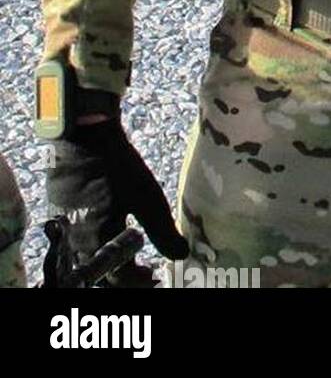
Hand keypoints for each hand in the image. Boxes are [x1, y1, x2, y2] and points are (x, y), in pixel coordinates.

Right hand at [46, 116, 187, 284]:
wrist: (85, 135)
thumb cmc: (118, 167)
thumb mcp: (147, 199)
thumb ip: (162, 232)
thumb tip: (181, 255)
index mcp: (97, 243)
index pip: (117, 278)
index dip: (138, 281)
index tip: (155, 277)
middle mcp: (76, 242)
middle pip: (100, 272)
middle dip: (124, 276)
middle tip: (146, 271)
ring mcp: (66, 227)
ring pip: (89, 257)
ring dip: (111, 261)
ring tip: (133, 253)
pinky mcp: (62, 212)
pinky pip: (80, 240)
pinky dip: (99, 244)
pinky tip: (114, 232)